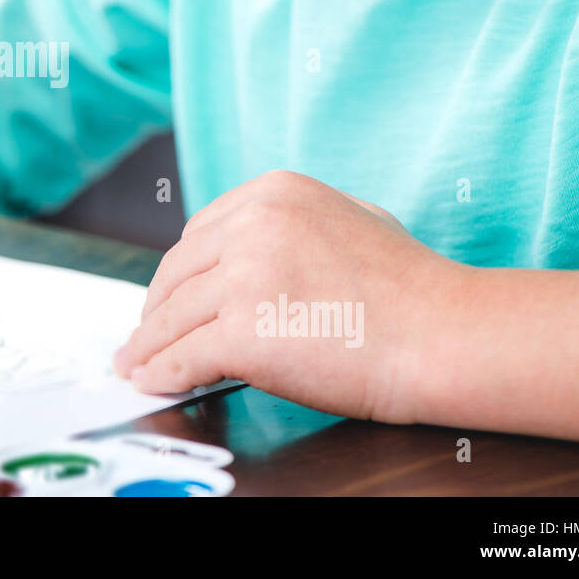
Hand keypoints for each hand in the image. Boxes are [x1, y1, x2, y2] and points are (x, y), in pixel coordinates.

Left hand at [113, 170, 471, 422]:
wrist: (444, 334)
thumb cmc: (413, 288)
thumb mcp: (350, 219)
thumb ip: (294, 226)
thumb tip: (246, 249)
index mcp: (273, 193)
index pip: (199, 235)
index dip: (178, 274)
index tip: (167, 297)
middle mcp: (251, 225)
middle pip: (177, 273)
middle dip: (155, 310)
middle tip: (142, 336)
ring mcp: (244, 276)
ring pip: (172, 318)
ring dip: (147, 347)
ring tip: (134, 366)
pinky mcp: (243, 331)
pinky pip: (183, 358)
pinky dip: (161, 375)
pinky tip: (153, 384)